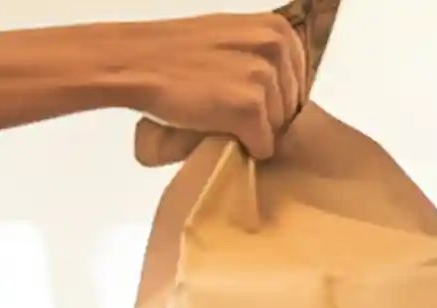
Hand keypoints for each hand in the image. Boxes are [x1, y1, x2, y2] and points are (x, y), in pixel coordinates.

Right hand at [112, 13, 307, 162]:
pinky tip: (219, 133)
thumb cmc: (176, 53)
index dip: (274, 99)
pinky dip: (244, 149)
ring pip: (277, 128)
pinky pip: (263, 145)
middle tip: (226, 113)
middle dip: (265, 118)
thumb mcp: (230, 35)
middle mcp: (277, 49)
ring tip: (218, 119)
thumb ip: (260, 51)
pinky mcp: (250, 108)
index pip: (298, 82)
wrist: (137, 63)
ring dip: (251, 133)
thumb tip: (283, 86)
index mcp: (278, 30)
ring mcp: (264, 78)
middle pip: (290, 107)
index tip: (244, 101)